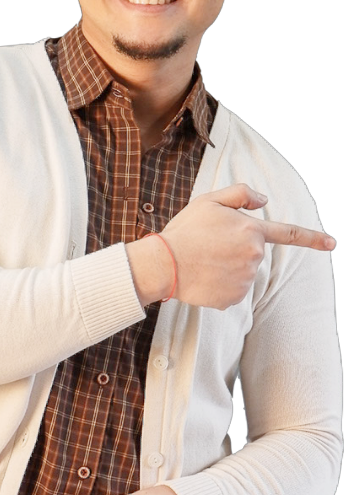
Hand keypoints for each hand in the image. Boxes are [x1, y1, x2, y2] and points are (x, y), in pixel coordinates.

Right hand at [159, 184, 335, 308]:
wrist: (164, 264)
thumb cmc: (185, 231)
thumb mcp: (210, 201)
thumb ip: (241, 195)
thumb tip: (264, 201)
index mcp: (252, 230)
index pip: (288, 233)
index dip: (312, 238)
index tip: (331, 243)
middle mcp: (254, 256)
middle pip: (252, 253)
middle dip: (236, 250)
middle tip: (208, 246)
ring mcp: (245, 280)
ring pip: (242, 273)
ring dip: (227, 269)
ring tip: (202, 262)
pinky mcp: (233, 299)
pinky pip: (232, 291)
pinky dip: (220, 286)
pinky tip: (203, 278)